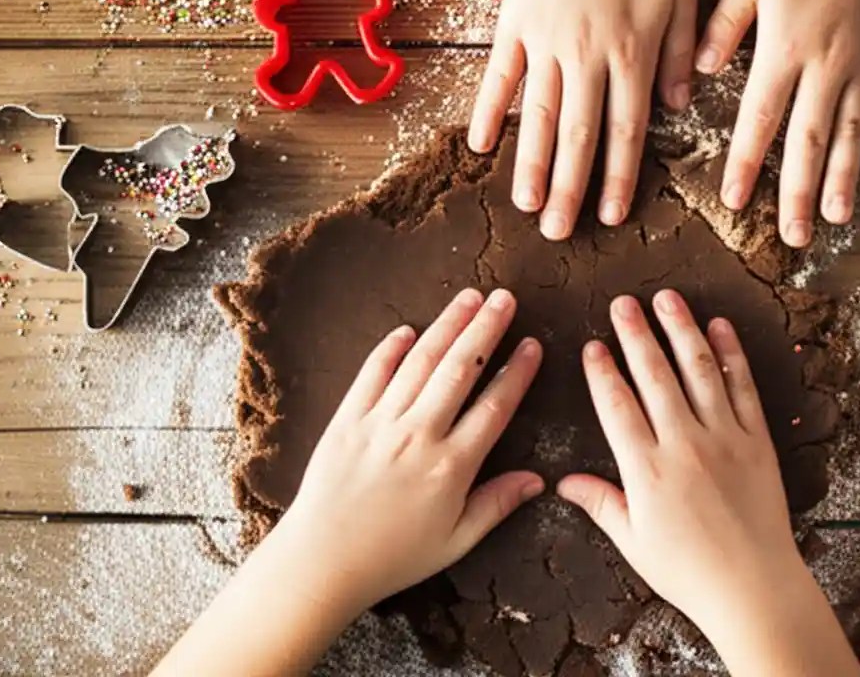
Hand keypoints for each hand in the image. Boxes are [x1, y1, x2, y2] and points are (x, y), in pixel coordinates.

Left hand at [156, 289, 543, 675]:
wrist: (322, 561)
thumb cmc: (393, 557)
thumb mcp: (456, 540)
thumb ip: (497, 504)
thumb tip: (537, 480)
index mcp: (452, 467)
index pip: (495, 407)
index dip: (518, 373)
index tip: (533, 346)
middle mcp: (418, 436)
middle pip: (461, 369)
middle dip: (486, 328)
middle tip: (505, 299)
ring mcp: (380, 423)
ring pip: (420, 361)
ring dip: (447, 325)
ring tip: (469, 298)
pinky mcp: (347, 420)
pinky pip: (372, 374)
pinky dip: (390, 349)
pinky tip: (408, 329)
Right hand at [468, 0, 696, 240]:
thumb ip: (681, 54)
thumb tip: (679, 107)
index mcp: (631, 55)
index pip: (625, 131)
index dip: (619, 178)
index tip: (612, 216)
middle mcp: (586, 58)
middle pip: (576, 135)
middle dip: (568, 188)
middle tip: (558, 232)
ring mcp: (545, 42)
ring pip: (536, 115)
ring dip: (530, 164)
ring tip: (525, 205)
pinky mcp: (513, 24)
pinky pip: (498, 75)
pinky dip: (487, 110)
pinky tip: (479, 145)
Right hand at [559, 290, 859, 675]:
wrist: (753, 586)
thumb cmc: (688, 571)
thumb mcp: (633, 542)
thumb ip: (600, 503)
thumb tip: (563, 482)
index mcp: (646, 470)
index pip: (616, 405)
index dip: (602, 371)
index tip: (593, 344)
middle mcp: (683, 445)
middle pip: (654, 376)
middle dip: (636, 334)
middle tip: (624, 303)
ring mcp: (723, 438)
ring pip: (698, 370)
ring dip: (681, 330)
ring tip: (667, 299)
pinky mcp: (756, 440)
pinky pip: (742, 387)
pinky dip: (731, 354)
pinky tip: (720, 327)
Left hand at [697, 0, 859, 246]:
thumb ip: (726, 24)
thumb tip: (699, 71)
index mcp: (785, 50)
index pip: (761, 119)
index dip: (747, 163)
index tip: (736, 202)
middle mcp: (826, 67)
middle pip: (810, 141)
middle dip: (800, 192)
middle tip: (794, 235)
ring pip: (853, 133)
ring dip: (845, 179)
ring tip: (837, 219)